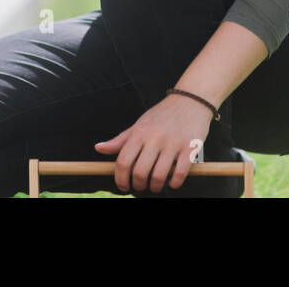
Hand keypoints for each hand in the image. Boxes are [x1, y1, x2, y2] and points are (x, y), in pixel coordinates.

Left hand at [94, 93, 213, 193]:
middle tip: (141, 186)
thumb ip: (120, 140)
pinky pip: (180, 173)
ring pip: (159, 176)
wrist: (190, 100)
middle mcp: (155, 138)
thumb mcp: (138, 124)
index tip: (123, 186)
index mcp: (139, 133)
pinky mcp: (190, 148)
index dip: (120, 179)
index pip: (123, 162)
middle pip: (140, 172)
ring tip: (155, 185)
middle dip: (138, 185)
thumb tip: (98, 148)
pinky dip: (174, 183)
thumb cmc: (161, 115)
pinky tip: (172, 181)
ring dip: (155, 187)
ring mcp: (173, 143)